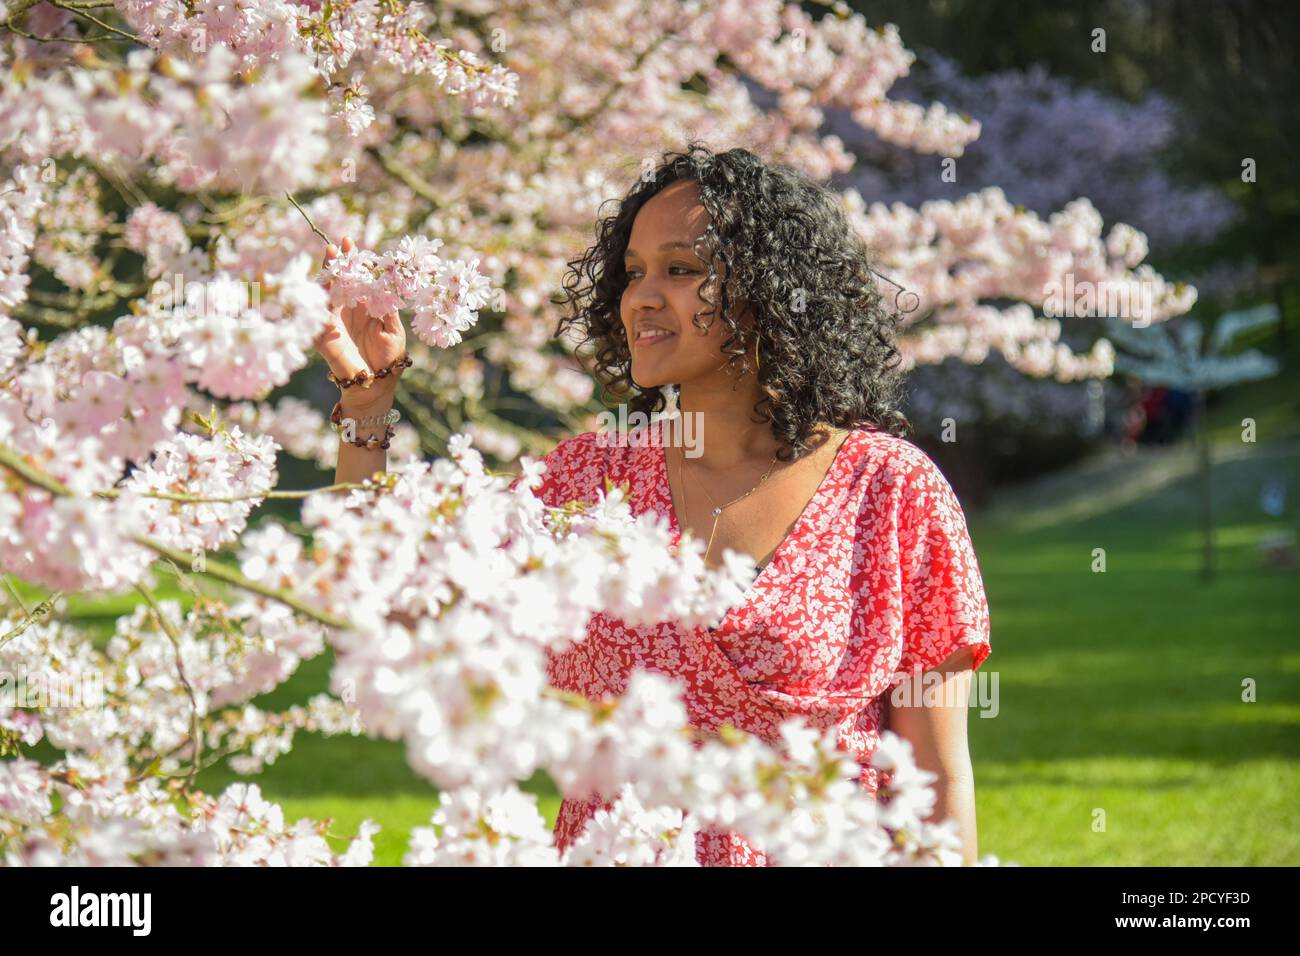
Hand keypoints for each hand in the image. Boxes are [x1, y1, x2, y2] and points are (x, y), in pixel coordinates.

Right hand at [313, 235, 407, 411]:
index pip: (358, 280)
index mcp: (364, 307)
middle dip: (339, 261)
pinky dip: (319, 299)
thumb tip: (386, 284)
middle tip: (339, 243)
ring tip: (330, 254)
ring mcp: (332, 320)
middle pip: (339, 280)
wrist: (375, 385)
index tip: (354, 244)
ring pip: (326, 291)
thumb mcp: (393, 329)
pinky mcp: (323, 334)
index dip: (356, 263)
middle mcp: (346, 310)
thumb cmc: (388, 359)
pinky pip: (317, 314)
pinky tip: (323, 282)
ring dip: (327, 273)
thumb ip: (388, 307)